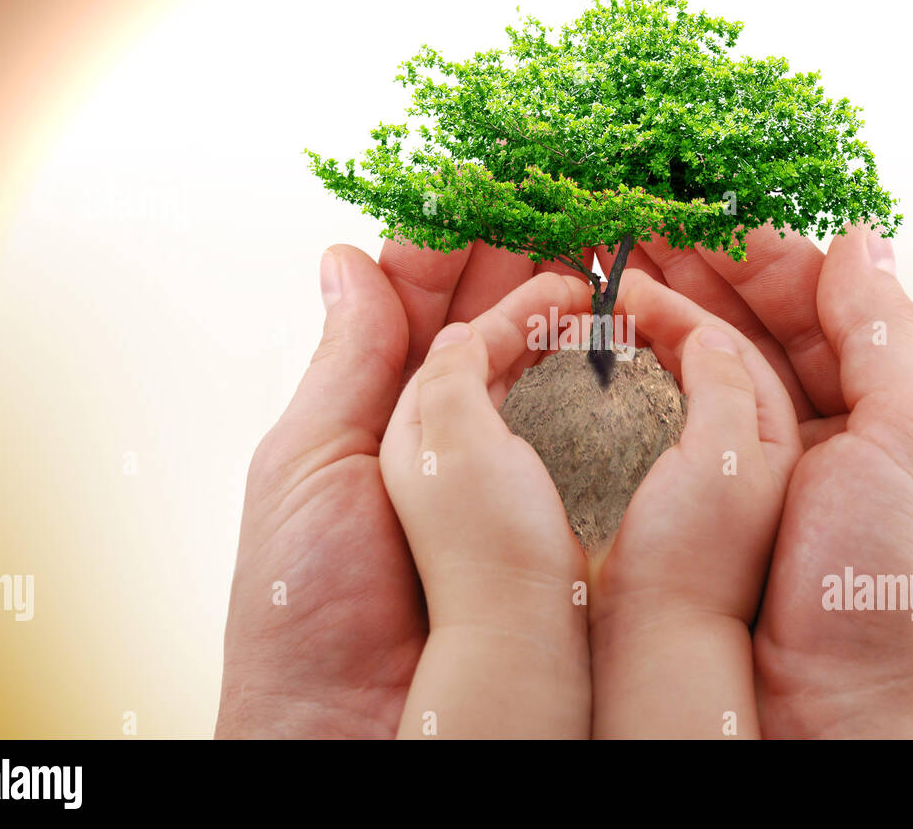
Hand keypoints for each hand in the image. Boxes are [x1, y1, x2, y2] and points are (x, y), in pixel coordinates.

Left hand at [217, 240, 589, 737]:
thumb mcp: (310, 463)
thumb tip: (347, 257)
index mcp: (369, 410)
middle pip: (482, 319)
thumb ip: (347, 360)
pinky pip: (572, 427)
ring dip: (556, 299)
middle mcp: (436, 433)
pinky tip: (606, 327)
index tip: (486, 179)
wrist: (357, 733)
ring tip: (590, 242)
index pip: (414, 301)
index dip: (447, 238)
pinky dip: (589, 370)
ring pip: (534, 362)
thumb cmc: (306, 610)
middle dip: (514, 252)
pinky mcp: (546, 512)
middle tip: (558, 194)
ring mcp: (496, 471)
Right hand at [597, 225, 912, 737]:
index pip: (821, 311)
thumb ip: (888, 334)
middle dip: (706, 272)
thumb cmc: (898, 593)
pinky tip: (618, 334)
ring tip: (621, 260)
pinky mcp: (703, 514)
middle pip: (757, 332)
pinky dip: (647, 371)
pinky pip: (675, 424)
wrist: (842, 722)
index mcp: (883, 420)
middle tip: (649, 224)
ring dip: (670, 309)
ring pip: (708, 369)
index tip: (713, 213)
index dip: (768, 258)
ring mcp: (757, 478)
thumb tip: (865, 239)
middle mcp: (819, 443)